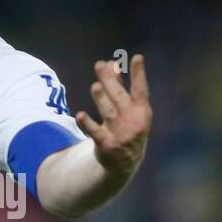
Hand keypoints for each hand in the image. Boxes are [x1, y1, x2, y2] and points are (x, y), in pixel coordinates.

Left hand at [75, 54, 151, 175]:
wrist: (124, 164)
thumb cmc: (127, 129)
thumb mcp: (130, 110)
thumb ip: (121, 86)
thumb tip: (113, 63)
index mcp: (142, 112)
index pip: (141, 90)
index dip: (139, 74)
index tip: (136, 57)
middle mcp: (133, 122)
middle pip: (119, 98)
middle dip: (109, 80)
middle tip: (99, 65)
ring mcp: (120, 134)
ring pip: (108, 113)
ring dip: (101, 99)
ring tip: (95, 86)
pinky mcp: (106, 145)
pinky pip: (95, 133)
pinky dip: (87, 124)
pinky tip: (80, 115)